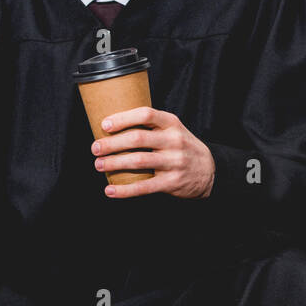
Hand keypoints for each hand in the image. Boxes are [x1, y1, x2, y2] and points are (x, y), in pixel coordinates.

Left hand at [92, 106, 214, 199]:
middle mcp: (174, 141)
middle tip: (95, 148)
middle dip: (111, 144)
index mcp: (172, 124)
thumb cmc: (183, 147)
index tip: (104, 125)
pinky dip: (124, 190)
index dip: (123, 118)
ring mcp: (174, 162)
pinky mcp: (172, 182)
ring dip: (114, 163)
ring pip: (138, 161)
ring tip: (99, 165)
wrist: (210, 171)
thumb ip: (151, 127)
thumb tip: (113, 127)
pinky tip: (110, 191)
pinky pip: (144, 187)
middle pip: (137, 139)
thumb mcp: (174, 130)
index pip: (146, 115)